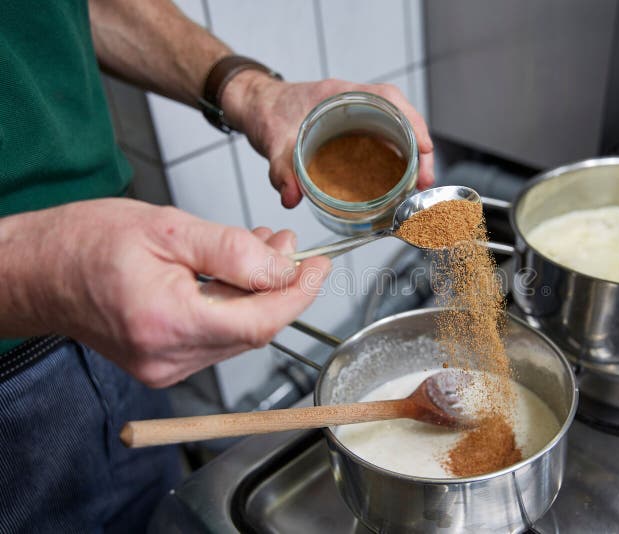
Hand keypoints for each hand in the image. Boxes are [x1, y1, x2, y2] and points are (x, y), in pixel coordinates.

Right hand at [0, 198, 329, 386]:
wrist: (36, 272)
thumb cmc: (86, 243)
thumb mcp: (167, 229)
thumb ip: (231, 250)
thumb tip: (283, 266)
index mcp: (168, 321)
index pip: (260, 321)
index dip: (299, 294)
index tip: (319, 266)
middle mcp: (168, 357)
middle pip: (253, 330)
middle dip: (280, 287)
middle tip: (287, 243)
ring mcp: (165, 368)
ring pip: (238, 335)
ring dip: (258, 294)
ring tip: (260, 248)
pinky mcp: (162, 365)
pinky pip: (216, 338)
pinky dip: (234, 306)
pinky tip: (232, 273)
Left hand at [222, 73, 434, 207]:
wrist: (256, 107)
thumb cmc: (266, 112)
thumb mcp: (272, 141)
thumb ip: (280, 169)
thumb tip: (291, 197)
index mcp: (340, 95)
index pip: (388, 98)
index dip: (411, 121)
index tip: (425, 147)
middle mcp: (354, 103)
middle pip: (400, 118)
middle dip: (419, 148)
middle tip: (424, 181)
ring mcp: (356, 117)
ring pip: (395, 132)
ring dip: (411, 157)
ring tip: (418, 187)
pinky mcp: (353, 133)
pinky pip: (383, 142)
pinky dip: (396, 161)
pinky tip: (399, 183)